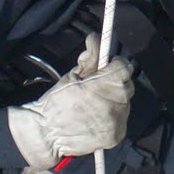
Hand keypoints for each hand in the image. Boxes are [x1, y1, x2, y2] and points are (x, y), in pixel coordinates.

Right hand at [8, 33, 133, 168]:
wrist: (46, 135)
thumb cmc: (56, 102)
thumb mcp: (72, 74)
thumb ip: (90, 56)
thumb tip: (95, 37)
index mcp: (105, 84)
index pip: (125, 66)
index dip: (115, 64)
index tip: (106, 67)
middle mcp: (116, 103)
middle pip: (127, 85)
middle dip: (115, 83)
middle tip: (98, 87)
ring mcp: (117, 122)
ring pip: (125, 103)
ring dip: (115, 101)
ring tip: (95, 104)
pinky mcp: (116, 136)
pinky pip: (121, 120)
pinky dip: (112, 118)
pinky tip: (96, 118)